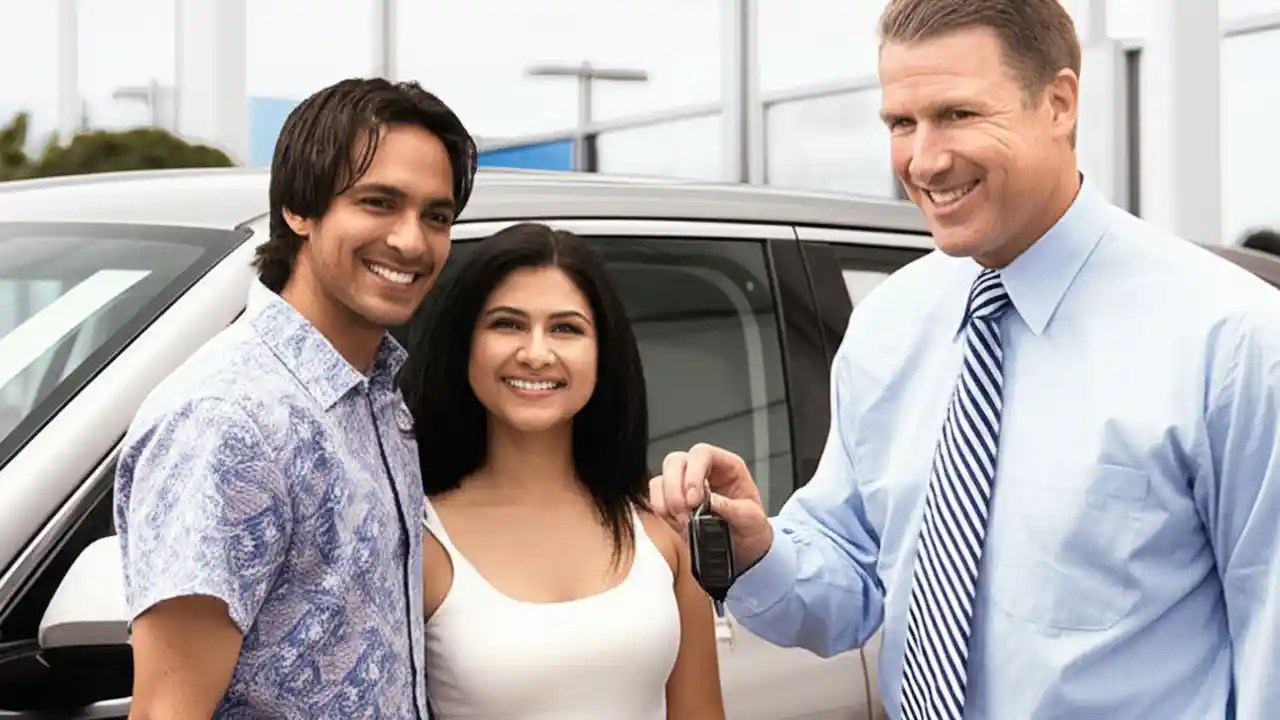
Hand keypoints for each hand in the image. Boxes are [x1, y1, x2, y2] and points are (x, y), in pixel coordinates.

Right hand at [649, 443, 772, 569]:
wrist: (746, 550)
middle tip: (683, 511)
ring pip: (661, 478)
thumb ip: (731, 508)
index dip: (694, 472)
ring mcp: (685, 485)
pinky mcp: (673, 502)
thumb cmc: (752, 528)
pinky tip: (676, 523)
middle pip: (675, 461)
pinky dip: (661, 510)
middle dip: (675, 487)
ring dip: (666, 501)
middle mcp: (703, 471)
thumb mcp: (752, 519)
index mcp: (726, 466)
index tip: (694, 499)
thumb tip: (708, 502)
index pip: (702, 453)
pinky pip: (655, 498)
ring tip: (682, 521)